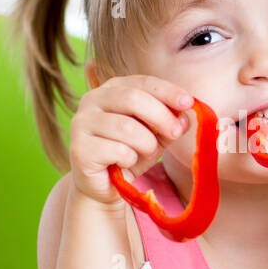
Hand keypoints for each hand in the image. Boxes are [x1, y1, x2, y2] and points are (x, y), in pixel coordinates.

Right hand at [68, 75, 194, 205]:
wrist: (104, 186)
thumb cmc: (129, 154)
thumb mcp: (155, 135)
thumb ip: (170, 123)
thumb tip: (185, 116)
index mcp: (111, 89)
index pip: (142, 82)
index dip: (167, 91)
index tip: (188, 102)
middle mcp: (91, 100)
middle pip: (133, 98)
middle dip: (161, 116)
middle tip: (176, 133)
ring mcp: (81, 123)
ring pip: (126, 127)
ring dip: (146, 144)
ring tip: (145, 153)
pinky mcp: (79, 149)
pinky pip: (117, 151)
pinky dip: (130, 160)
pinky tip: (124, 164)